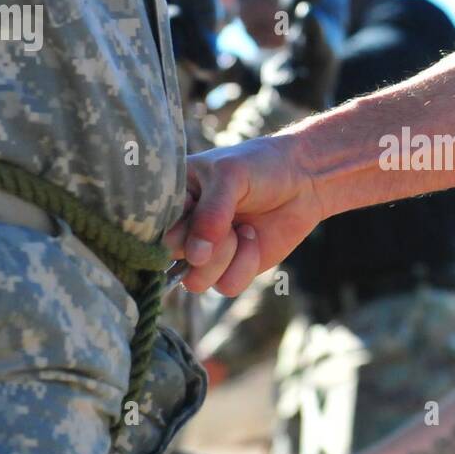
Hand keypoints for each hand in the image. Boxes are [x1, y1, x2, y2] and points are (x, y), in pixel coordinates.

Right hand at [164, 136, 323, 295]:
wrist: (303, 179)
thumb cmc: (260, 167)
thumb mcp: (231, 176)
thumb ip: (211, 213)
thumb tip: (196, 257)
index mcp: (173, 199)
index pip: (151, 227)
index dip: (173, 228)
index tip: (195, 212)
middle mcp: (184, 228)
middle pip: (171, 257)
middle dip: (203, 242)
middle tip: (226, 220)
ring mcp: (207, 252)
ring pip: (196, 281)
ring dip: (223, 258)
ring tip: (242, 228)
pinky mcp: (232, 268)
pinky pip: (226, 286)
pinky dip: (244, 265)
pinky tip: (253, 238)